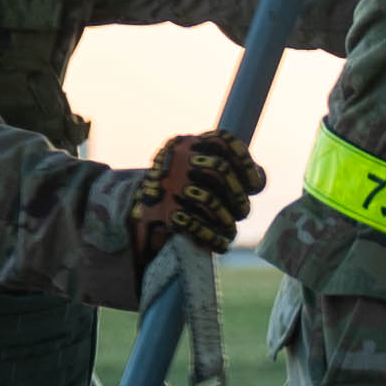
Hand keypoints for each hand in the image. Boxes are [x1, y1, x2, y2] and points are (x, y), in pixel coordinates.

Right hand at [128, 130, 263, 258]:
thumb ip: (226, 167)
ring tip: (229, 228)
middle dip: (237, 195)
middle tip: (242, 211)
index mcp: (185, 143)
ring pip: (210, 199)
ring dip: (226, 219)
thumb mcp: (193, 168)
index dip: (245, 162)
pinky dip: (212, 237)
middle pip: (220, 169)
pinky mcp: (160, 211)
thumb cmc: (173, 188)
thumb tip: (259, 179)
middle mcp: (175, 158)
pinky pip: (195, 224)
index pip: (224, 141)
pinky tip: (221, 244)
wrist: (126, 208)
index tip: (254, 185)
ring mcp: (167, 183)